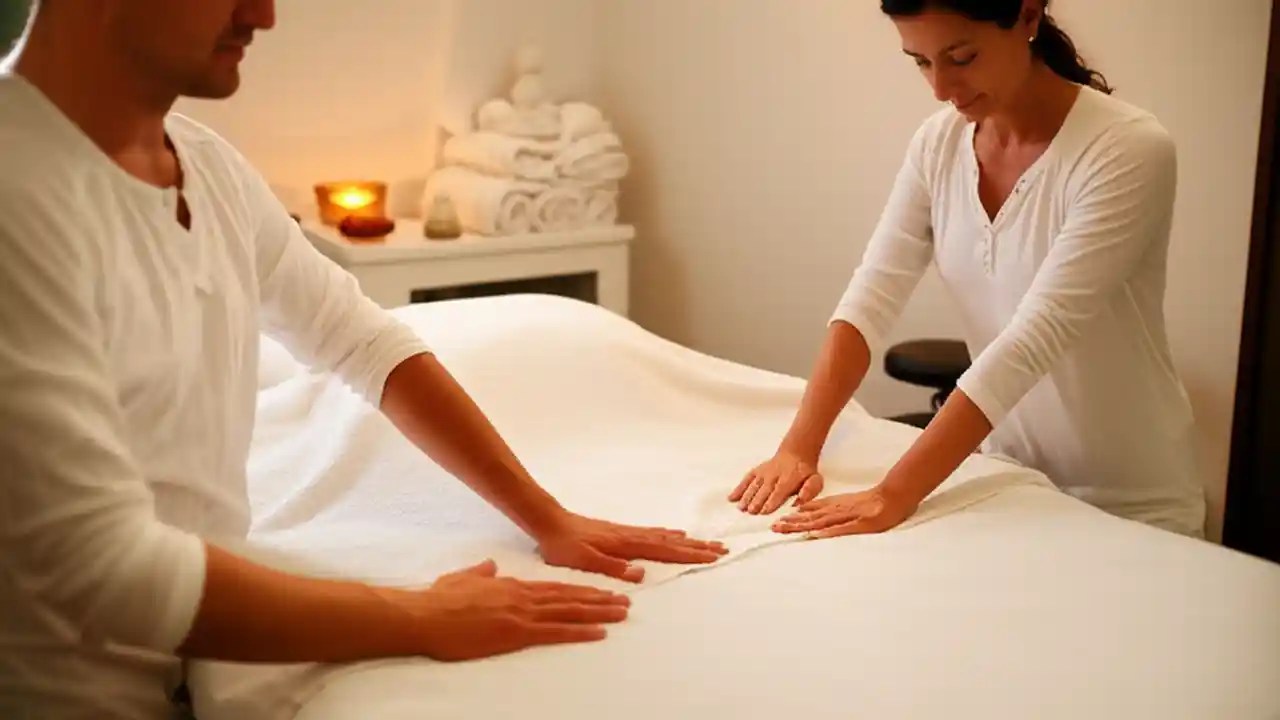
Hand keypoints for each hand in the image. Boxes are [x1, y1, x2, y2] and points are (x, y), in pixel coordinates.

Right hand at [413, 559, 629, 660]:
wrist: (425, 614)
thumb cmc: (438, 600)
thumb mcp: (462, 579)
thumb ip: (480, 573)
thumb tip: (490, 567)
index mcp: (511, 585)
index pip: (553, 587)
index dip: (579, 589)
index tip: (599, 591)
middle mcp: (522, 596)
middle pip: (569, 596)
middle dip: (598, 598)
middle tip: (624, 600)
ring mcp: (521, 613)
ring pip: (569, 610)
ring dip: (598, 611)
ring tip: (622, 612)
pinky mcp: (516, 632)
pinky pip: (556, 631)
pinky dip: (581, 630)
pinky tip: (600, 632)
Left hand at [536, 513, 728, 582]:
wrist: (548, 522)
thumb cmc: (563, 545)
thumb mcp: (584, 561)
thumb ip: (613, 567)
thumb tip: (641, 573)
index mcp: (626, 545)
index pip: (664, 551)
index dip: (689, 555)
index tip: (712, 556)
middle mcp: (631, 536)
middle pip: (671, 542)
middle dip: (697, 547)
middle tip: (721, 549)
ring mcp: (626, 532)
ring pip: (664, 536)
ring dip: (686, 541)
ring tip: (705, 542)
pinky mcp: (619, 532)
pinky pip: (652, 532)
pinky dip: (667, 534)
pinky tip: (673, 534)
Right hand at [729, 451, 824, 514]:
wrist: (796, 453)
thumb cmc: (805, 472)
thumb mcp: (815, 480)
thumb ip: (809, 491)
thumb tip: (800, 502)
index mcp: (790, 478)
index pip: (780, 490)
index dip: (772, 500)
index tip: (765, 510)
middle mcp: (774, 474)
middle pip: (765, 489)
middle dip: (758, 500)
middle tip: (751, 511)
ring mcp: (764, 472)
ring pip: (754, 485)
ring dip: (747, 496)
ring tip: (741, 508)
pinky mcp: (757, 471)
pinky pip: (746, 479)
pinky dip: (739, 488)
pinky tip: (731, 498)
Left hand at [771, 485, 918, 537]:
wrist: (892, 496)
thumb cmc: (870, 502)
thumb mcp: (844, 503)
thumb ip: (825, 507)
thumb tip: (804, 512)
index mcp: (833, 506)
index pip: (808, 514)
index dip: (792, 519)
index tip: (775, 524)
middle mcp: (837, 510)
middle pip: (811, 518)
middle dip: (792, 523)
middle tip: (774, 529)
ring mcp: (848, 516)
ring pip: (821, 522)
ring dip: (803, 526)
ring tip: (787, 530)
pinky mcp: (860, 523)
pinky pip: (841, 528)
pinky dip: (827, 532)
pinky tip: (814, 534)